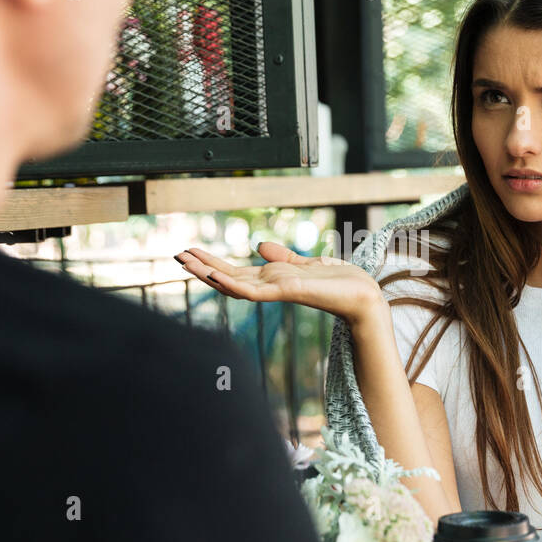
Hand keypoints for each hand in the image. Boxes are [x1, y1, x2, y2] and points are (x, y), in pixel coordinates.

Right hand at [175, 242, 382, 324]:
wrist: (364, 296)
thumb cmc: (341, 283)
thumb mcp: (307, 264)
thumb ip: (284, 258)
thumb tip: (261, 245)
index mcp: (273, 280)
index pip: (235, 272)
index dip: (213, 263)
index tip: (192, 251)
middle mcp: (271, 288)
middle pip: (228, 278)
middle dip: (203, 267)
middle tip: (177, 255)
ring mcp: (277, 292)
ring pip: (234, 285)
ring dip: (209, 274)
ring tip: (186, 262)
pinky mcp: (287, 293)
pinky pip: (254, 291)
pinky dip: (233, 284)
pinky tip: (216, 276)